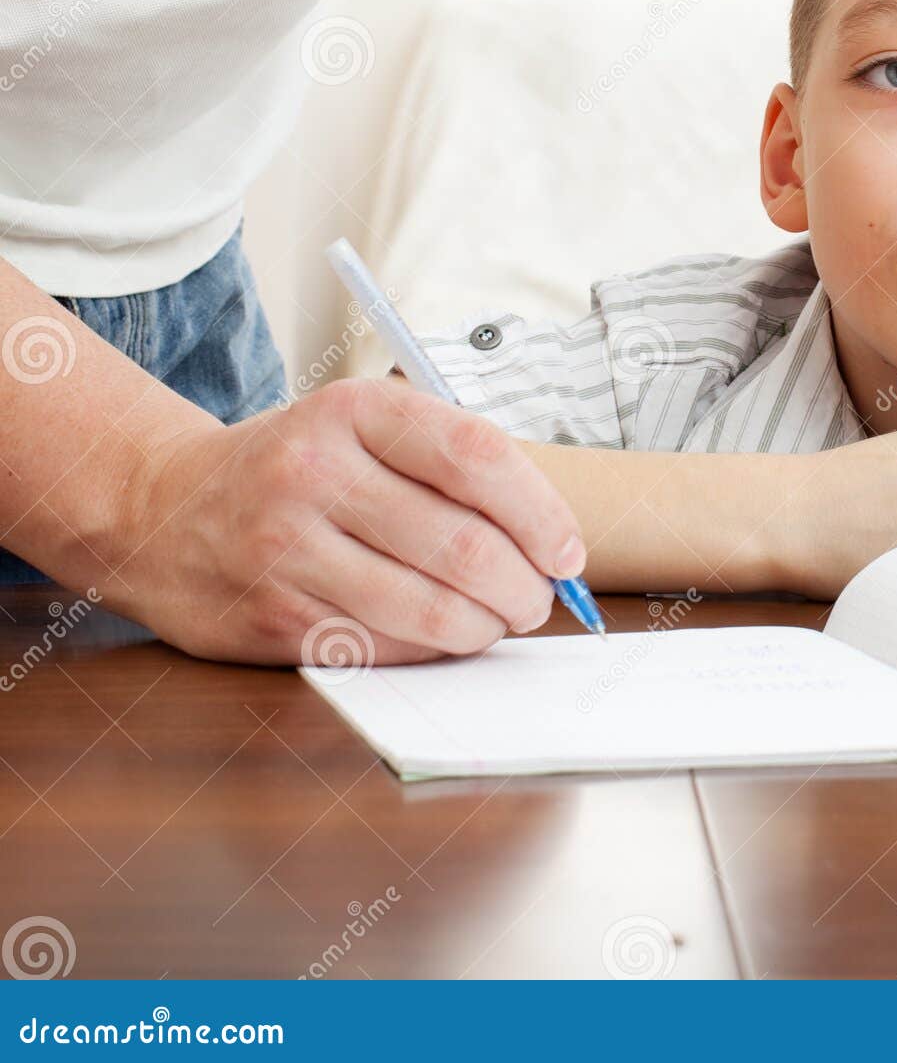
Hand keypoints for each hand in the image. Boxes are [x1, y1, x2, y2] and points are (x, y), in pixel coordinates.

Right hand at [115, 378, 586, 664]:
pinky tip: (440, 637)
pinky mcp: (271, 619)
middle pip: (463, 544)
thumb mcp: (362, 427)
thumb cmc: (296, 466)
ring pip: (429, 609)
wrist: (162, 508)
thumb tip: (551, 540)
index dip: (541, 512)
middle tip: (537, 598)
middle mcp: (315, 473)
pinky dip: (431, 651)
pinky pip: (384, 648)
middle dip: (523, 585)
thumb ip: (450, 465)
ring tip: (497, 620)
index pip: (478, 457)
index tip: (567, 551)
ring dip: (485, 627)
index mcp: (355, 410)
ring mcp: (287, 549)